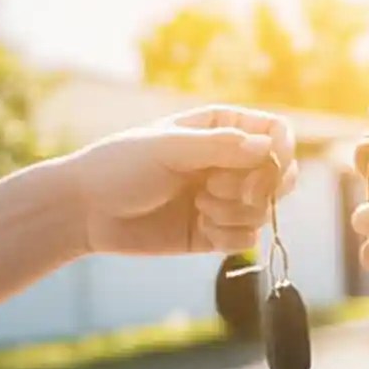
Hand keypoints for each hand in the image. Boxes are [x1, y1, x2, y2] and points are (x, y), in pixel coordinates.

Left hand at [61, 106, 296, 254]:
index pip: (276, 132)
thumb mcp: (168, 147)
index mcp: (220, 129)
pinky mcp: (215, 233)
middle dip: (259, 187)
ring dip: (235, 212)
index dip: (280, 150)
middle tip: (219, 190)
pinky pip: (248, 239)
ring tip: (199, 207)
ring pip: (265, 210)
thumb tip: (266, 148)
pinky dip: (228, 237)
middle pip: (282, 174)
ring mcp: (224, 199)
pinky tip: (200, 228)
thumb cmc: (120, 167)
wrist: (86, 212)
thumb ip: (219, 147)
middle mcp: (228, 163)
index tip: (263, 165)